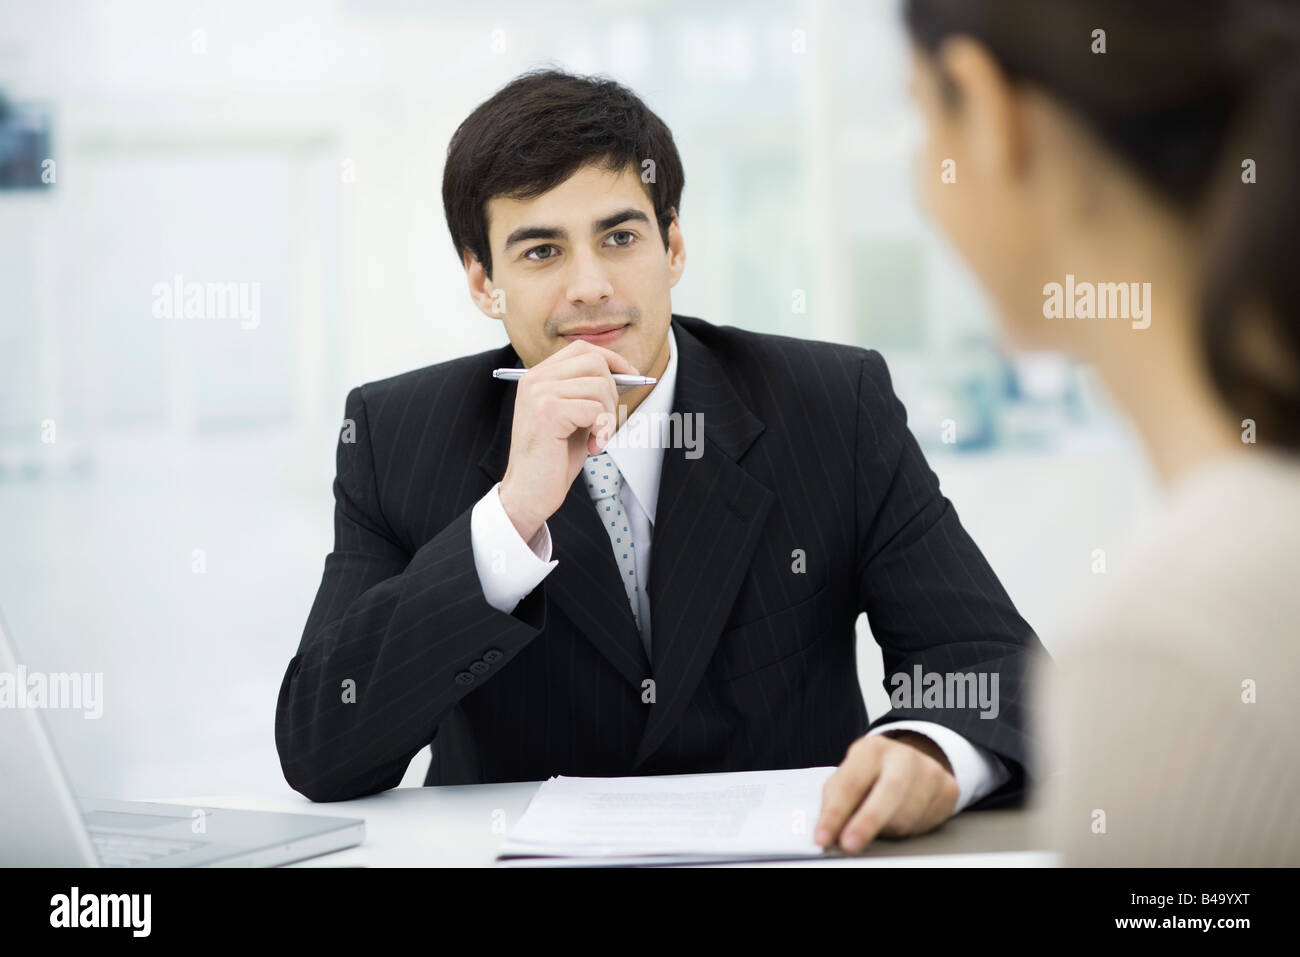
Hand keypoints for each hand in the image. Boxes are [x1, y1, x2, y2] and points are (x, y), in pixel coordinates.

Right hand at [498, 339, 639, 541]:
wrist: (529, 492)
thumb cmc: (553, 457)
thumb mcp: (573, 416)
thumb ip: (588, 391)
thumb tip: (626, 372)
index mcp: (538, 376)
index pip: (582, 349)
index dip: (612, 359)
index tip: (631, 376)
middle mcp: (535, 379)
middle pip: (595, 362)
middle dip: (612, 393)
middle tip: (606, 422)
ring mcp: (540, 393)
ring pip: (599, 387)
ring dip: (608, 417)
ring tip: (597, 439)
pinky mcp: (548, 412)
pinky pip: (595, 409)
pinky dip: (602, 430)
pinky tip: (593, 447)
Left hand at [814, 731, 959, 851]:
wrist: (912, 764)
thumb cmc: (872, 776)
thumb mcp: (847, 780)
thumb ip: (834, 805)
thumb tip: (827, 833)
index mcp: (871, 749)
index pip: (850, 783)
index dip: (835, 814)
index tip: (823, 838)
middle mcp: (903, 756)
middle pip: (889, 790)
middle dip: (868, 821)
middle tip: (850, 844)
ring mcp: (930, 771)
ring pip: (909, 814)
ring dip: (887, 831)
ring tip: (879, 827)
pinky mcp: (949, 789)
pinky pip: (927, 822)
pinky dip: (909, 830)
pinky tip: (901, 821)